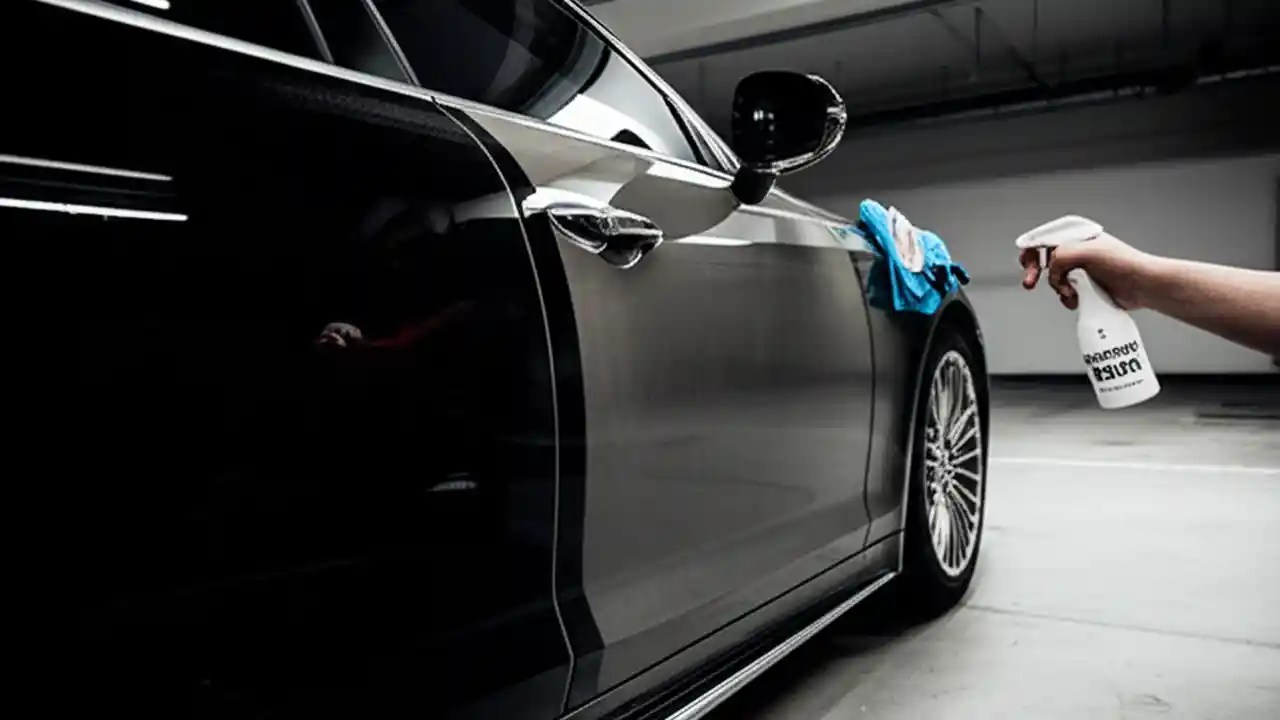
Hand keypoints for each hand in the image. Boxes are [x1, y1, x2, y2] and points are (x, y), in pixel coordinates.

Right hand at [1020, 233, 1154, 309]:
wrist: (1143, 286)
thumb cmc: (1125, 264)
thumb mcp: (1088, 252)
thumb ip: (1061, 255)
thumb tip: (1051, 269)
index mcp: (1076, 235)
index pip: (1044, 238)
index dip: (1031, 250)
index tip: (1027, 263)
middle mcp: (1076, 249)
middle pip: (1043, 258)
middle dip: (1035, 271)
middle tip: (1031, 282)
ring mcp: (1080, 268)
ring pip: (1053, 278)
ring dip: (1056, 288)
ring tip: (1069, 293)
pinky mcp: (1084, 285)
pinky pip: (1063, 291)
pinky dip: (1066, 297)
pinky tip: (1076, 299)